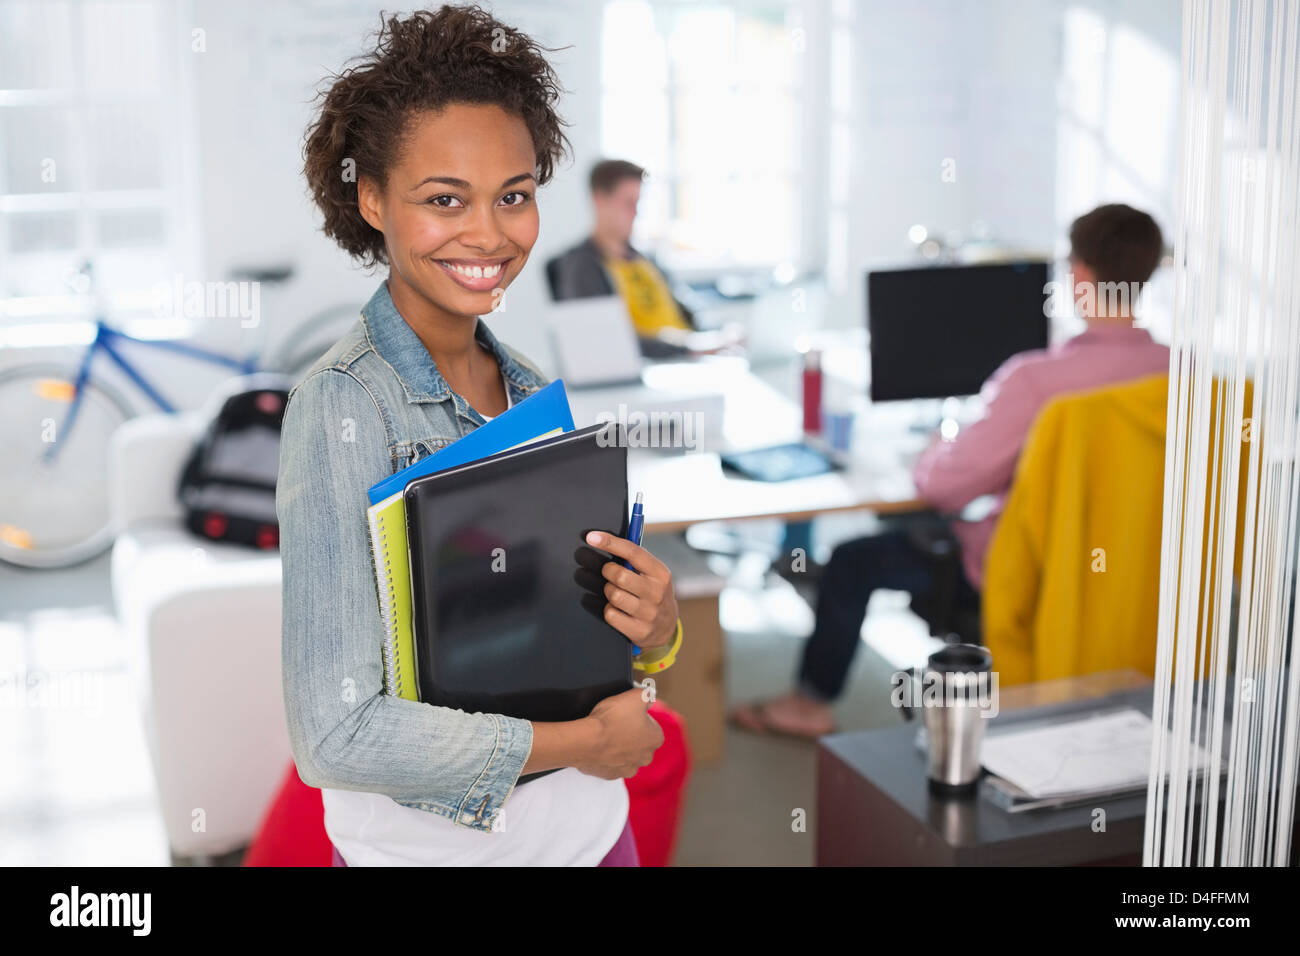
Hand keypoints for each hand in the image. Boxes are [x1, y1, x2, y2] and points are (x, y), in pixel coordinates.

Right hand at [578, 688, 663, 778]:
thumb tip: (649, 696)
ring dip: (618, 745)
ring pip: (626, 754)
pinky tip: (599, 745)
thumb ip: (647, 694)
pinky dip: (606, 756)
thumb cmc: (612, 719)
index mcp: (656, 738)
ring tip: (606, 734)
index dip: (638, 716)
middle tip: (615, 722)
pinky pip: (611, 763)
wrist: (587, 741)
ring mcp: (628, 768)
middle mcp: (646, 757)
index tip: (626, 713)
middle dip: (630, 732)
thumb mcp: (635, 695)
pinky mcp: (611, 775)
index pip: (651, 724)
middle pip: (640, 741)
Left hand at [584, 530, 677, 649]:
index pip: (633, 552)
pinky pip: (610, 614)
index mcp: (661, 573)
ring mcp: (649, 613)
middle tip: (609, 573)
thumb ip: (636, 560)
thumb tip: (606, 539)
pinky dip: (608, 610)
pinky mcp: (639, 630)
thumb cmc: (652, 593)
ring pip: (613, 595)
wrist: (666, 627)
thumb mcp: (653, 575)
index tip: (591, 537)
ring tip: (615, 592)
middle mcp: (657, 593)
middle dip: (608, 572)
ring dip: (608, 591)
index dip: (610, 542)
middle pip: (619, 575)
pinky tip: (617, 609)